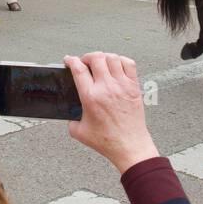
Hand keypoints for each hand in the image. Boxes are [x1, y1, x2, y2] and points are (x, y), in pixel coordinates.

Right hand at [64, 52, 158, 173]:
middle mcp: (107, 88)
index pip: (78, 69)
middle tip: (84, 63)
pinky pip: (128, 64)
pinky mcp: (133, 87)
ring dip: (103, 57)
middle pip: (96, 57)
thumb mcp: (79, 131)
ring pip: (112, 58)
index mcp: (91, 97)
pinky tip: (116, 66)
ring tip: (99, 63)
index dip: (71, 60)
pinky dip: (120, 60)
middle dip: (86, 57)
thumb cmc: (107, 141)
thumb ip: (70, 119)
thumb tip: (70, 111)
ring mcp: (122, 86)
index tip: (68, 60)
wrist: (129, 146)